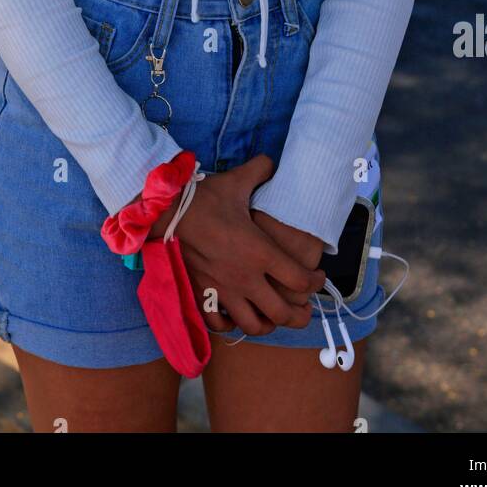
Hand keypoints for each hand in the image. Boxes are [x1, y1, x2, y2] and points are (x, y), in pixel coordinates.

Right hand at [167, 154, 326, 337]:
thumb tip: (271, 161)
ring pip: (253, 325)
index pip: (299, 279)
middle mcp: (246, 277)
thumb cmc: (205, 199)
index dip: (315, 282)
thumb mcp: (236, 181)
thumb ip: (260, 171)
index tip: (318, 277)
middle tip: (305, 310)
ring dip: (268, 324)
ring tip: (274, 317)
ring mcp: (223, 290)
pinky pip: (221, 324)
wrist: (168, 214)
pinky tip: (236, 315)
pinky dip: (231, 324)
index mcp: (260, 251)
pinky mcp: (202, 295)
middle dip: (299, 316)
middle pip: (282, 312)